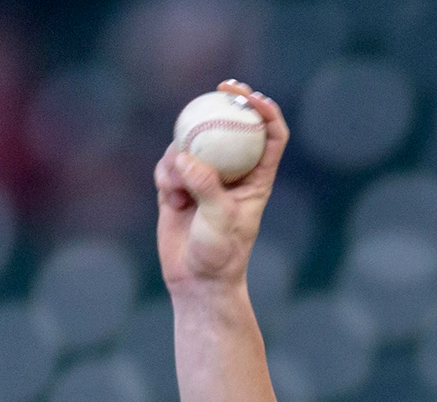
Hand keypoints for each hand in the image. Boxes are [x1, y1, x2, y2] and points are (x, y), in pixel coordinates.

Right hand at [154, 80, 288, 290]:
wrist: (196, 280)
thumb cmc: (220, 255)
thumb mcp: (219, 221)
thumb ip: (205, 187)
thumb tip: (185, 157)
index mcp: (257, 179)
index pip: (271, 137)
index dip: (267, 111)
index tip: (251, 96)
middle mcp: (233, 173)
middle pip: (233, 126)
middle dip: (228, 100)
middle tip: (220, 86)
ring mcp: (204, 177)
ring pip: (193, 144)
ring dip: (181, 157)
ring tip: (178, 191)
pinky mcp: (178, 184)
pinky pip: (169, 163)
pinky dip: (165, 175)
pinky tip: (168, 198)